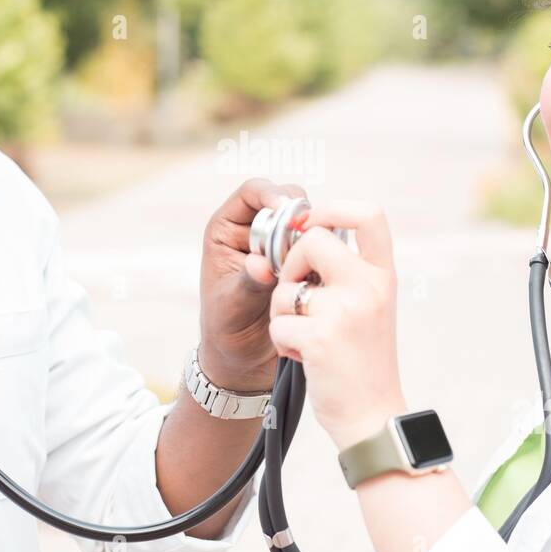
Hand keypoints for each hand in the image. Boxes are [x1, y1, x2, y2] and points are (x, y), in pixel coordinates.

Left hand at [199, 178, 306, 392]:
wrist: (245, 359)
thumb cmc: (226, 331)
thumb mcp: (231, 308)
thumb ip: (246, 283)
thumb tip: (259, 264)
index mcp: (227, 230)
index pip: (253, 192)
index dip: (271, 194)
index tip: (286, 212)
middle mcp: (255, 232)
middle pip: (287, 201)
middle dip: (299, 216)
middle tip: (306, 240)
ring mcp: (281, 246)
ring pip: (307, 223)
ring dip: (314, 238)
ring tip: (311, 266)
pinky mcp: (302, 263)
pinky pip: (319, 248)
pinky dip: (325, 256)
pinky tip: (323, 277)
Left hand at [258, 200, 407, 450]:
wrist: (372, 417)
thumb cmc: (363, 361)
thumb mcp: (371, 306)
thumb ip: (349, 271)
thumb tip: (310, 231)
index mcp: (383, 275)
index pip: (369, 213)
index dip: (333, 208)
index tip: (311, 225)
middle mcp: (369, 286)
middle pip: (314, 239)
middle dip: (292, 264)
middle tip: (298, 295)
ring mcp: (346, 311)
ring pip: (287, 287)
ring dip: (282, 312)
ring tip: (304, 337)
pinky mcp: (320, 338)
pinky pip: (278, 322)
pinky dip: (282, 342)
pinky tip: (302, 357)